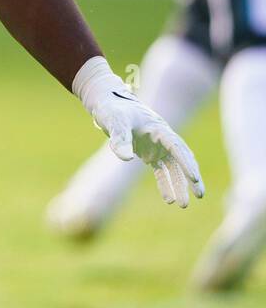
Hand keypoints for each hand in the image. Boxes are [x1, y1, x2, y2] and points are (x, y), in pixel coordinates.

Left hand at [73, 56, 204, 206]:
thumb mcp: (115, 122)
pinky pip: (161, 170)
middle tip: (200, 195)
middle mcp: (163, 138)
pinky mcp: (150, 152)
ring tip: (183, 205)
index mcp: (159, 129)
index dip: (187, 163)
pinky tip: (168, 199)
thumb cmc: (113, 110)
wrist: (107, 102)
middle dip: (191, 177)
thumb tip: (127, 158)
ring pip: (173, 168)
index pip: (178, 148)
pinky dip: (165, 183)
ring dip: (179, 185)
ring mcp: (157, 146)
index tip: (195, 179)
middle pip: (182, 159)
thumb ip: (120, 139)